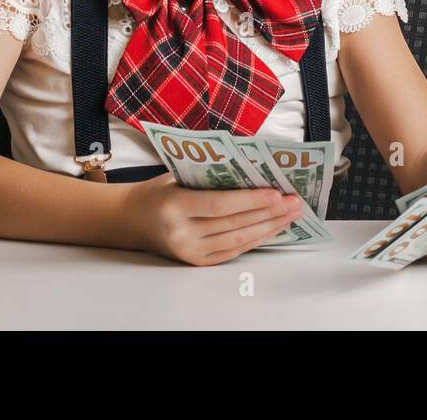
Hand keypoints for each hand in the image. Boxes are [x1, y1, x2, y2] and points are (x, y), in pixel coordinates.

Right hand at [123, 173, 302, 265]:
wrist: (131, 219)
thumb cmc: (160, 190)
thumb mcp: (178, 174)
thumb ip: (211, 172)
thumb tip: (255, 164)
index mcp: (174, 206)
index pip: (219, 204)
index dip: (250, 200)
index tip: (277, 193)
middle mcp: (181, 233)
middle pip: (234, 224)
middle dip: (270, 213)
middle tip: (295, 201)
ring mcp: (189, 252)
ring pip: (238, 240)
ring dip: (270, 227)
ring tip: (292, 214)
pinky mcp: (196, 262)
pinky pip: (233, 251)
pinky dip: (257, 239)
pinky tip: (274, 228)